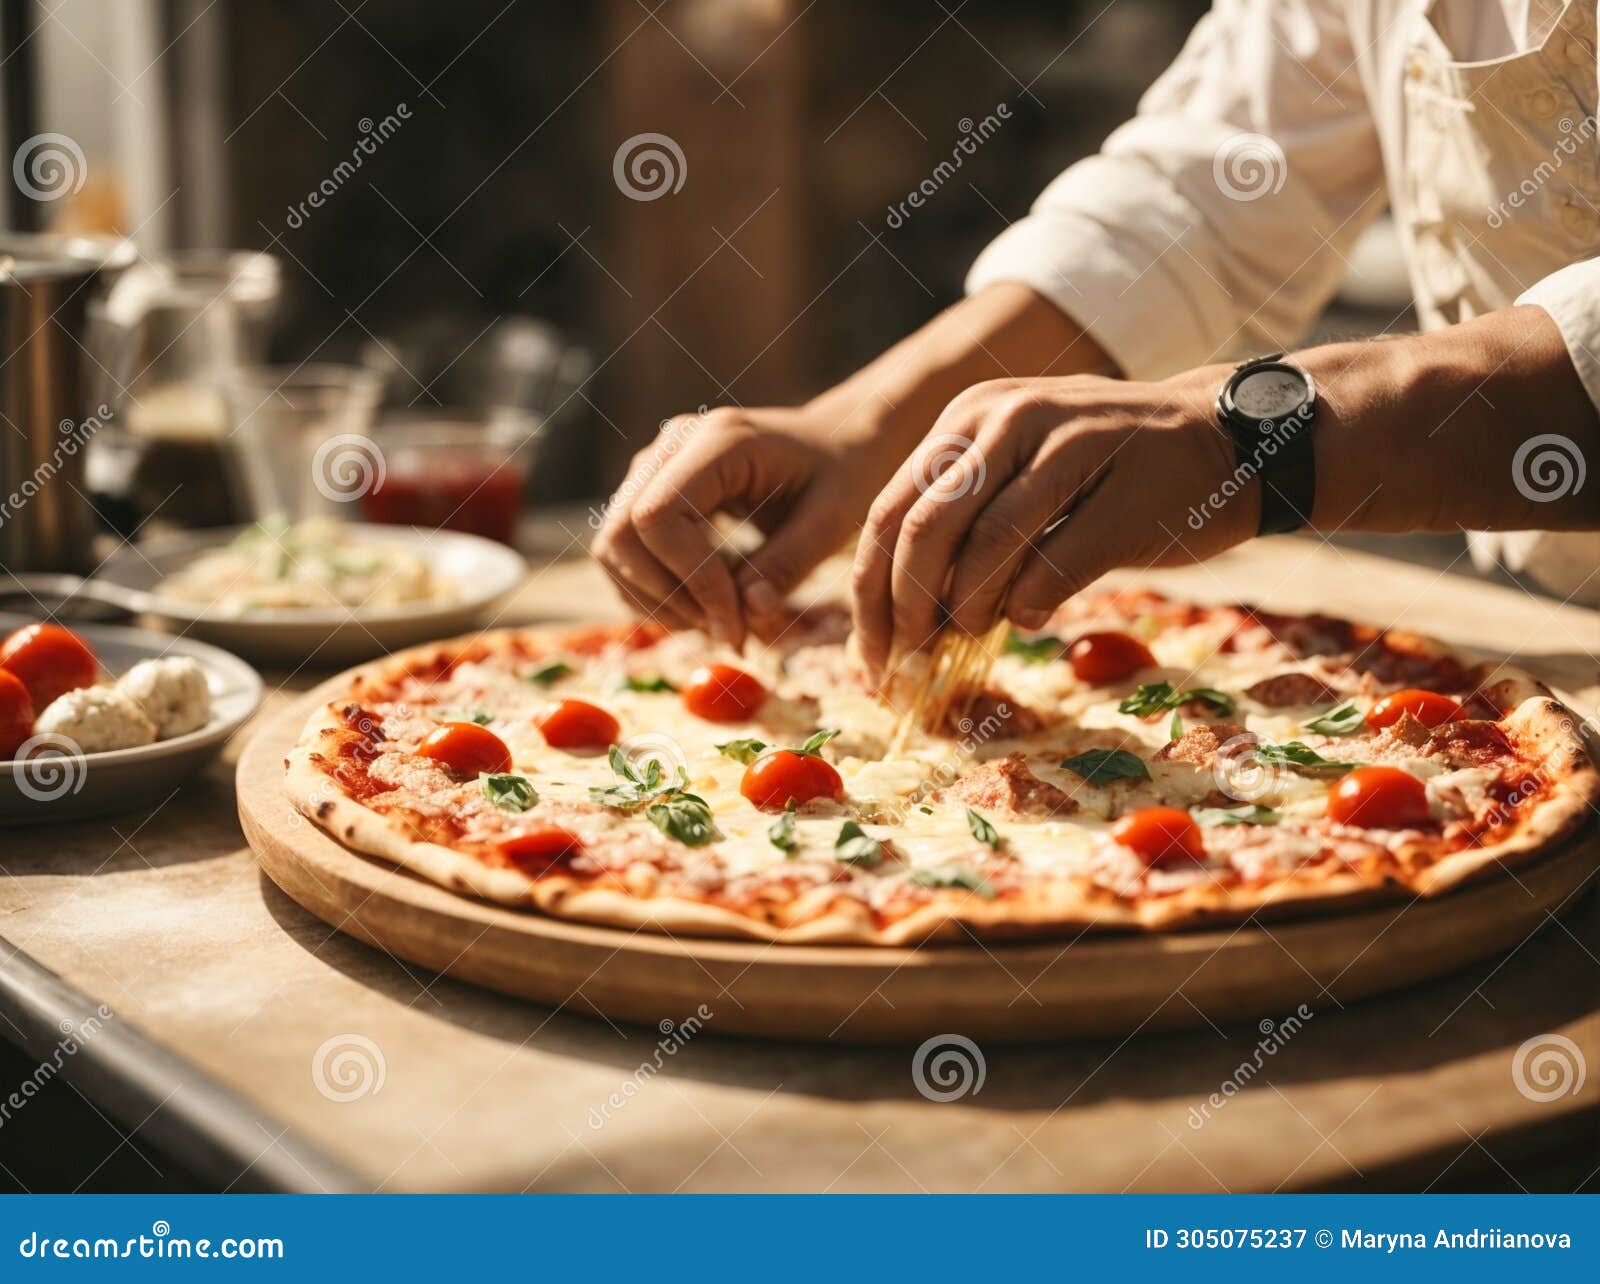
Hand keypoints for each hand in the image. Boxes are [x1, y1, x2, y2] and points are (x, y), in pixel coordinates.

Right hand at [592, 403, 900, 646]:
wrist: (835, 442)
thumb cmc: (842, 476)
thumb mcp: (832, 521)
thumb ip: (788, 565)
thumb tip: (746, 614)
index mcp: (719, 441)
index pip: (658, 515)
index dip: (690, 579)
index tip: (737, 622)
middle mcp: (671, 445)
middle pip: (621, 534)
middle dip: (670, 597)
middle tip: (729, 632)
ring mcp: (652, 466)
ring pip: (613, 549)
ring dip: (660, 602)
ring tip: (721, 623)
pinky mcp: (647, 492)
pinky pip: (622, 554)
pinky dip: (654, 594)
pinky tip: (704, 607)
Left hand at [851, 368, 1251, 680]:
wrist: (1229, 441)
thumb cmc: (1109, 473)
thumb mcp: (1020, 474)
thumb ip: (961, 525)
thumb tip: (904, 621)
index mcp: (970, 415)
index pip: (889, 511)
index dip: (870, 593)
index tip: (869, 659)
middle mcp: (1009, 417)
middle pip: (924, 529)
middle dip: (906, 609)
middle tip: (912, 661)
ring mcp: (1069, 446)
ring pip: (984, 547)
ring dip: (967, 611)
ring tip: (973, 635)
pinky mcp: (1121, 492)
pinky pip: (1050, 568)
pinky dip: (1027, 609)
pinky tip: (1028, 621)